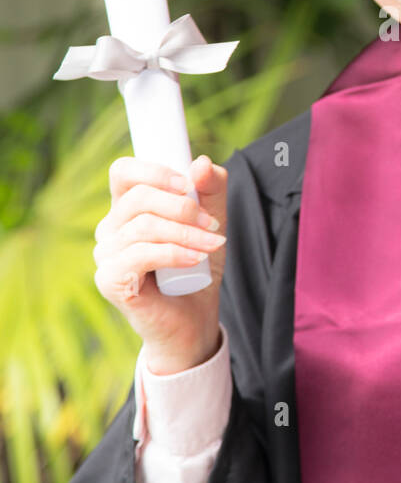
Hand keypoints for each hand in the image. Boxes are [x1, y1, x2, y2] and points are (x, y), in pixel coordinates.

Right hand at [93, 154, 227, 374]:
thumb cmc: (197, 268)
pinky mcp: (109, 280)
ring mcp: (105, 255)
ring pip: (143, 226)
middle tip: (213, 225)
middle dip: (182, 207)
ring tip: (213, 244)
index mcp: (126, 208)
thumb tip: (200, 163)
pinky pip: (139, 255)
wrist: (194, 319)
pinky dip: (173, 253)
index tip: (190, 185)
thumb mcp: (212, 220)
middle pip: (138, 197)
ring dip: (186, 233)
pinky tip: (195, 259)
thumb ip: (211, 187)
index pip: (123, 172)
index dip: (155, 172)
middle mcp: (109, 229)